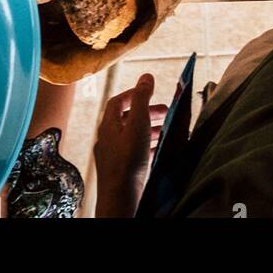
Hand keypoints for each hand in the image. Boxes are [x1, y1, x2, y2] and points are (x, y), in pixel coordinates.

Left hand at [93, 73, 166, 218]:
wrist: (120, 197)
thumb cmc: (128, 159)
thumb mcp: (138, 122)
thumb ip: (142, 98)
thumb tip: (146, 76)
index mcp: (108, 125)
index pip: (117, 101)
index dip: (134, 93)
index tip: (150, 92)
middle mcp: (107, 139)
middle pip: (126, 118)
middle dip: (146, 112)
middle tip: (164, 111)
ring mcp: (112, 156)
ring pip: (131, 136)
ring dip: (148, 129)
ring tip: (165, 130)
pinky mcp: (120, 170)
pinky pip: (133, 152)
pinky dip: (147, 146)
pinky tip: (158, 149)